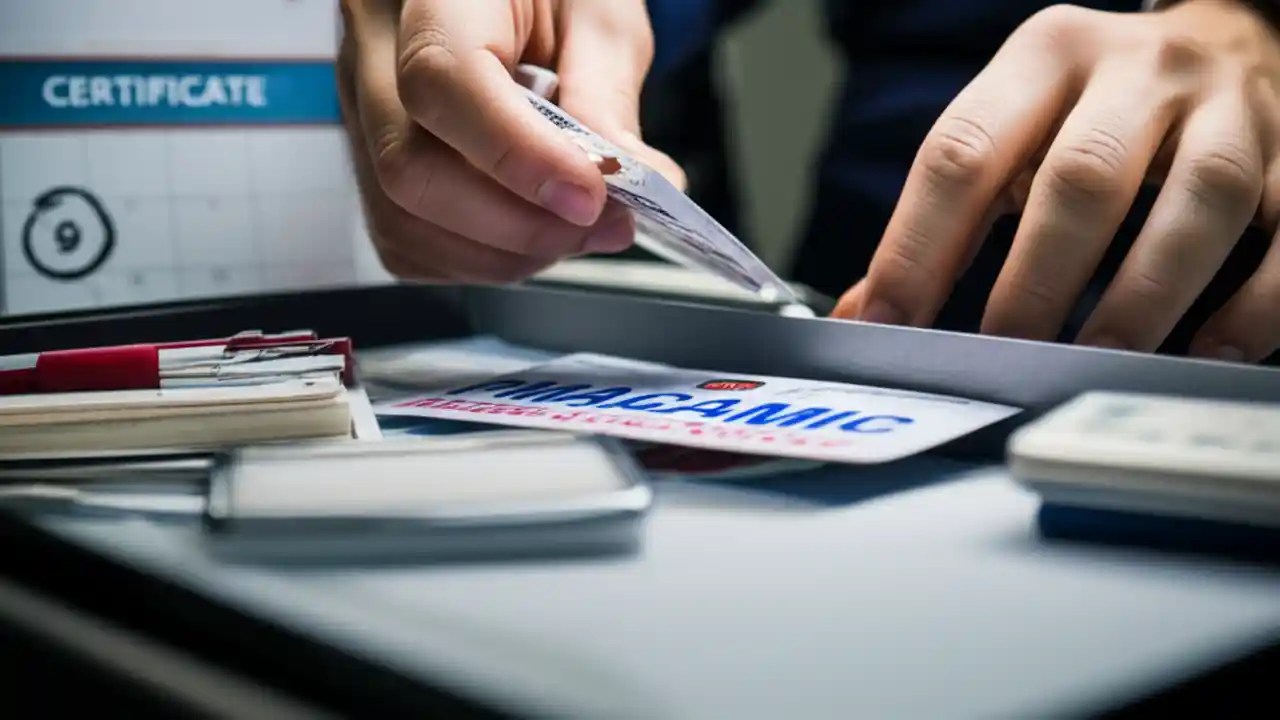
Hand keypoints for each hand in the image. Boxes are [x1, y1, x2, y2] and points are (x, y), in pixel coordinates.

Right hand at [337, 0, 682, 282]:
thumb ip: (607, 97)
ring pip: (403, 221)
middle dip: (518, 224)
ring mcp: (361, 117)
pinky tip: (531, 235)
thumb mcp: (600, 15)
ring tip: (578, 231)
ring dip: (504, 253)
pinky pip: (406, 242)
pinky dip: (477, 260)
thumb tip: (634, 186)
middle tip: (604, 224)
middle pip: (409, 171)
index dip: (517, 156)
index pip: (442, 82)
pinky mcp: (371, 166)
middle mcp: (371, 56)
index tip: (590, 197)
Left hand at [834, 0, 1279, 361]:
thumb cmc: (1096, 112)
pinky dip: (1251, 305)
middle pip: (1081, 177)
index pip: (962, 153)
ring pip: (1198, 200)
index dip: (915, 249)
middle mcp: (1139, 70)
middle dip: (1034, 282)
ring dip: (1140, 298)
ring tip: (1096, 364)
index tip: (887, 327)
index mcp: (1044, 58)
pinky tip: (1207, 352)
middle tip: (1002, 357)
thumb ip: (945, 221)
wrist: (1229, 44)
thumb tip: (864, 315)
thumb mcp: (1013, 133)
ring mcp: (1231, 109)